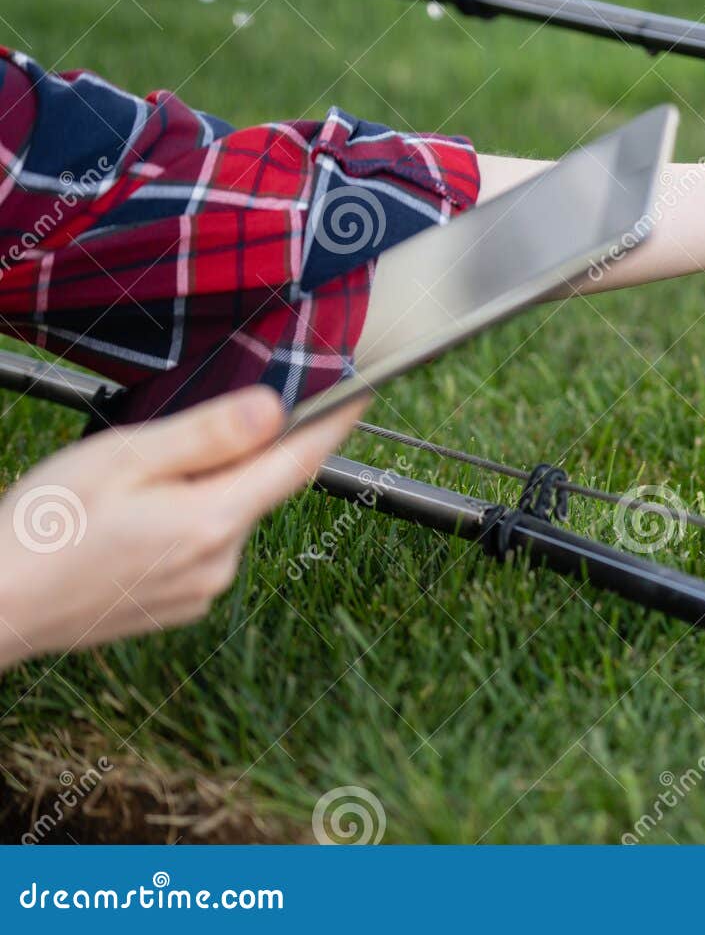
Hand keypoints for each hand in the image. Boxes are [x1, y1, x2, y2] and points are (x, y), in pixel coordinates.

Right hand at [0, 387, 365, 668]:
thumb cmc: (46, 527)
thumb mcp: (124, 458)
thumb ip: (206, 434)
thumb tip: (275, 410)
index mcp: (214, 519)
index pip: (300, 462)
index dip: (333, 424)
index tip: (362, 394)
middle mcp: (222, 561)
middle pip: (256, 487)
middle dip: (232, 458)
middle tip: (164, 446)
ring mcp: (203, 589)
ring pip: (224, 517)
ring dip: (198, 493)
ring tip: (127, 494)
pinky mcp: (181, 606)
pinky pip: (200, 549)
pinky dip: (180, 526)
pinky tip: (126, 526)